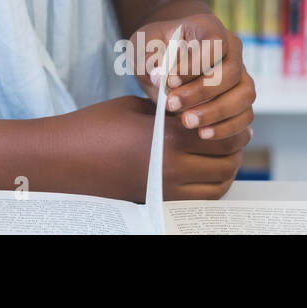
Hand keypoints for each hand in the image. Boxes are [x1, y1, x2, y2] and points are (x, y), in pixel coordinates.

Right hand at [34, 96, 248, 200]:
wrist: (66, 158)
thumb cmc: (97, 125)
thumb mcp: (137, 108)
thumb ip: (171, 111)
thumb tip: (197, 111)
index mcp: (169, 139)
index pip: (221, 137)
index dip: (235, 128)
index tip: (240, 120)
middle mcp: (173, 169)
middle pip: (226, 165)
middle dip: (236, 150)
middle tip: (238, 137)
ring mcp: (166, 189)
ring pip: (217, 187)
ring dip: (226, 170)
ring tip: (225, 154)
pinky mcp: (158, 199)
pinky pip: (198, 199)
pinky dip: (210, 186)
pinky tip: (206, 170)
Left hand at [127, 12, 255, 142]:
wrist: (164, 61)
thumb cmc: (154, 50)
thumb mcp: (142, 47)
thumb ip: (147, 58)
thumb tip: (158, 75)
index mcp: (209, 27)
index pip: (215, 44)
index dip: (195, 64)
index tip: (170, 80)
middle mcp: (232, 49)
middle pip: (231, 72)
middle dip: (200, 92)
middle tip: (171, 103)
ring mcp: (241, 74)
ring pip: (244, 96)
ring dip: (216, 112)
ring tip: (186, 121)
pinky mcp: (241, 99)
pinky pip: (245, 116)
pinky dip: (227, 128)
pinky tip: (202, 133)